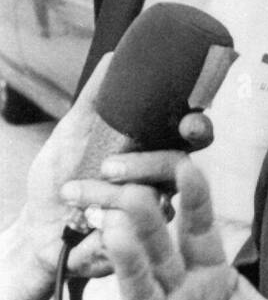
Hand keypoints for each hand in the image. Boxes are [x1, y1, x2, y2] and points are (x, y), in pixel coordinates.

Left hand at [23, 54, 212, 282]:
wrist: (37, 229)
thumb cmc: (59, 178)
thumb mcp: (72, 132)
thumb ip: (96, 97)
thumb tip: (114, 54)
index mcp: (153, 150)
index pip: (191, 136)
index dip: (198, 127)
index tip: (188, 121)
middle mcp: (160, 180)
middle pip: (181, 167)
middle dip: (151, 164)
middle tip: (111, 166)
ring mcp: (153, 214)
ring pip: (154, 199)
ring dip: (108, 195)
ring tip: (76, 194)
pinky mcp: (140, 245)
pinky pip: (133, 231)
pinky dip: (103, 221)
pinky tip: (84, 222)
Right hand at [89, 161, 267, 299]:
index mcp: (208, 270)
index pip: (199, 227)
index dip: (195, 199)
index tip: (188, 166)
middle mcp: (177, 291)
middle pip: (159, 250)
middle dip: (146, 222)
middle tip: (133, 192)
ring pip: (139, 290)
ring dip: (128, 263)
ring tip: (116, 234)